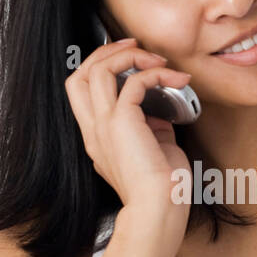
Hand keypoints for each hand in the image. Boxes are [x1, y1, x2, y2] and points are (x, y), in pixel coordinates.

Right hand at [65, 36, 192, 242]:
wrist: (159, 210)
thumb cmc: (163, 189)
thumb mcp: (155, 149)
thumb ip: (152, 126)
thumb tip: (161, 107)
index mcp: (98, 137)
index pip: (82, 91)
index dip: (101, 67)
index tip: (130, 59)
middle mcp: (94, 129)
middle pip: (80, 73)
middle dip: (106, 52)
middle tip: (135, 47)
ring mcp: (104, 125)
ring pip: (97, 70)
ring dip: (129, 56)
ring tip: (158, 60)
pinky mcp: (122, 122)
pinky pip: (134, 82)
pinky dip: (155, 74)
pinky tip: (176, 80)